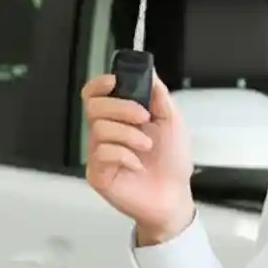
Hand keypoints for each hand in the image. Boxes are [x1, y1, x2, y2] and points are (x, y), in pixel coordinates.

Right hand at [81, 72, 194, 243]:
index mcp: (121, 117)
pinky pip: (102, 153)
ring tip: (146, 146)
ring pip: (99, 128)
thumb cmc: (172, 162)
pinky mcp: (98, 173)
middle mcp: (106, 133)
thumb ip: (159, 96)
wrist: (174, 196)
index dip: (101, 84)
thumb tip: (149, 72)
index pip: (96, 93)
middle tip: (144, 118)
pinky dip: (123, 155)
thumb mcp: (172, 121)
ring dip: (128, 134)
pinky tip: (136, 164)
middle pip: (94, 106)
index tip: (116, 83)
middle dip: (122, 107)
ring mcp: (99, 153)